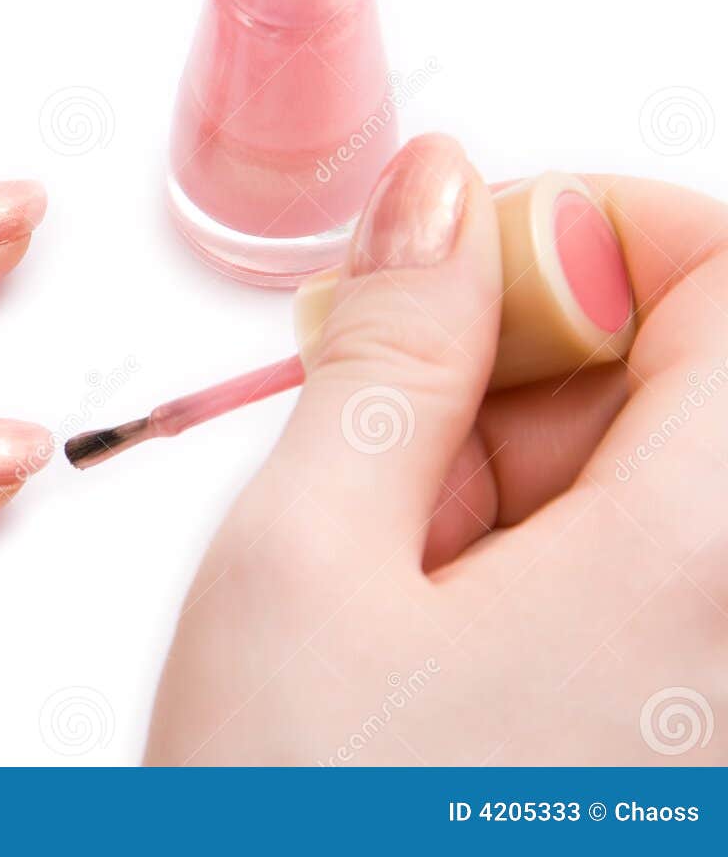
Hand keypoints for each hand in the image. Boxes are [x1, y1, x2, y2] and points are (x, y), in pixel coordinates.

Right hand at [147, 134, 727, 764]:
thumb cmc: (307, 836)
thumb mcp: (303, 561)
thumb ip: (388, 354)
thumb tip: (438, 196)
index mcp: (708, 562)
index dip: (588, 232)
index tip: (459, 272)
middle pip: (689, 378)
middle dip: (518, 376)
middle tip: (378, 451)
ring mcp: (718, 689)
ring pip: (651, 480)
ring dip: (507, 479)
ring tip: (387, 581)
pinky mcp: (679, 727)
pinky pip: (643, 577)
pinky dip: (530, 561)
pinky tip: (430, 634)